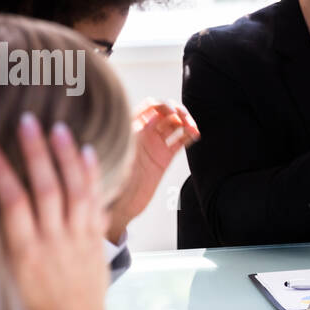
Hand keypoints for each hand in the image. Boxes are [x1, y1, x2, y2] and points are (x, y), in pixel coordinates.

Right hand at [0, 113, 119, 309]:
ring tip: (58, 128)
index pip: (12, 205)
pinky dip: (91, 177)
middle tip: (27, 121)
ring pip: (75, 192)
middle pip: (46, 190)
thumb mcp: (12, 273)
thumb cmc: (36, 305)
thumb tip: (3, 194)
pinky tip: (86, 152)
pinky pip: (96, 203)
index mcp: (24, 253)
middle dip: (36, 153)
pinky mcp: (97, 241)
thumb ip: (12, 236)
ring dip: (66, 157)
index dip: (1, 174)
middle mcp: (53, 243)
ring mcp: (79, 240)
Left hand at [106, 100, 199, 241]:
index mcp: (132, 129)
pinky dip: (190, 135)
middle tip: (184, 118)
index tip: (168, 112)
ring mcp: (156, 145)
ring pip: (175, 125)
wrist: (121, 204)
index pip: (148, 106)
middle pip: (164, 112)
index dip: (160, 105)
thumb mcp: (120, 156)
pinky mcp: (165, 157)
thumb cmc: (114, 180)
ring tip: (192, 128)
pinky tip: (195, 135)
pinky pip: (180, 141)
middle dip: (176, 110)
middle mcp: (144, 134)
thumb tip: (152, 118)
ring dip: (186, 121)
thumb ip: (135, 137)